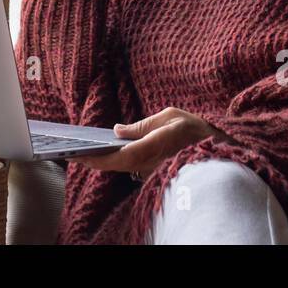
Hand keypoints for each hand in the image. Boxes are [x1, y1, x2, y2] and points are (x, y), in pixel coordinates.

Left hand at [75, 107, 234, 179]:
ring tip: (78, 151)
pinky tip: (98, 154)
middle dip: (93, 161)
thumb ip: (143, 125)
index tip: (80, 155)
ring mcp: (153, 169)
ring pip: (121, 168)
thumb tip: (117, 130)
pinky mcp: (153, 170)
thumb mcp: (170, 116)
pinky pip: (128, 167)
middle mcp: (153, 162)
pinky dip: (111, 162)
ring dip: (100, 162)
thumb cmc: (194, 129)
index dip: (100, 158)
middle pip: (117, 166)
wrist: (218, 148)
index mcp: (157, 145)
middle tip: (69, 154)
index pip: (122, 156)